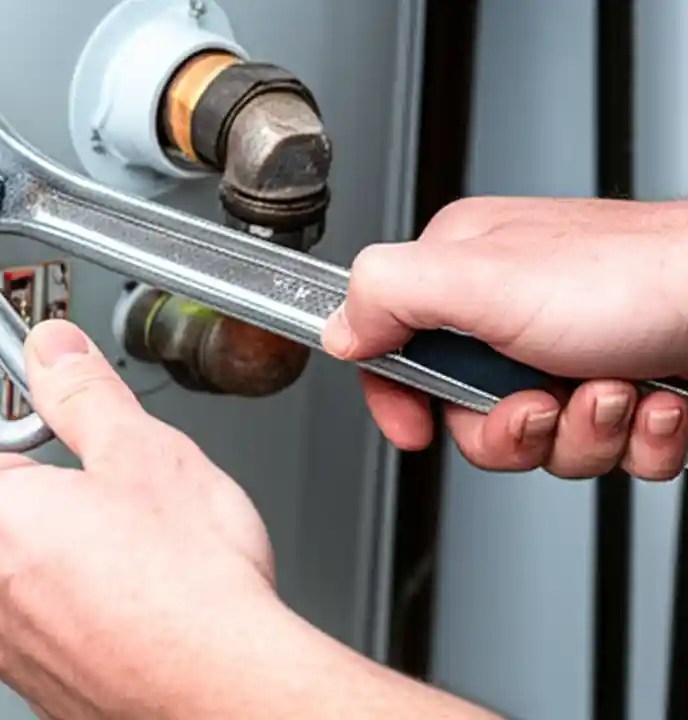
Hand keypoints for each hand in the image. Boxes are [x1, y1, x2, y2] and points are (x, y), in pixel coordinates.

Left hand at [0, 319, 277, 718]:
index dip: (26, 453)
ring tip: (136, 570)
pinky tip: (139, 618)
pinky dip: (82, 628)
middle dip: (49, 517)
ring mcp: (8, 650)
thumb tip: (51, 349)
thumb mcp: (142, 449)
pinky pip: (50, 641)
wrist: (224, 686)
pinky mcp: (41, 694)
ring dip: (64, 576)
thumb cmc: (188, 585)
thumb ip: (84, 391)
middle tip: (117, 514)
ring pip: (23, 590)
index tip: (64, 458)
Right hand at [322, 196, 687, 479]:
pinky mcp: (630, 390)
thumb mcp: (481, 279)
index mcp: (465, 276)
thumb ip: (387, 295)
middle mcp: (515, 315)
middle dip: (516, 429)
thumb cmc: (640, 276)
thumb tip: (336, 329)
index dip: (401, 400)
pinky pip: (614, 454)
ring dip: (589, 433)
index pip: (394, 350)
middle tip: (544, 398)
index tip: (416, 426)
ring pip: (546, 445)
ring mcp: (574, 354)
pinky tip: (659, 401)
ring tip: (619, 389)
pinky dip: (644, 440)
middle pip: (470, 419)